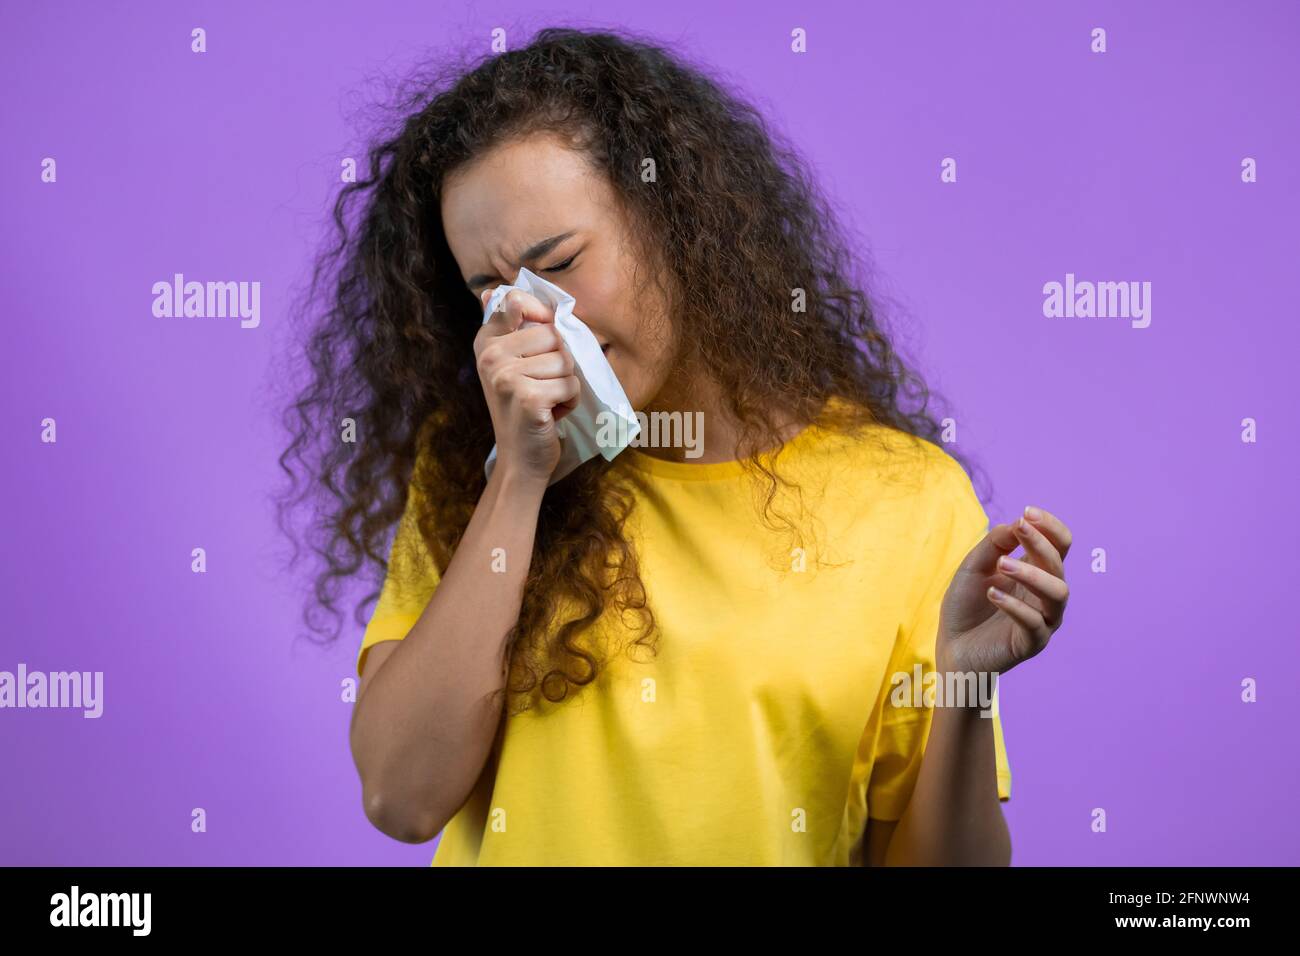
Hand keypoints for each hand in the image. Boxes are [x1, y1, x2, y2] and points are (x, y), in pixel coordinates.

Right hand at [473, 287, 579, 485]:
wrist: (519, 459)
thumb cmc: (522, 409)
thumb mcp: (510, 364)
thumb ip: (509, 327)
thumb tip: (493, 291)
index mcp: (485, 341)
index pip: (518, 301)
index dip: (542, 317)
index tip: (540, 343)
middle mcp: (490, 356)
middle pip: (554, 335)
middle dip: (560, 363)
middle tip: (541, 385)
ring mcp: (506, 376)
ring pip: (566, 361)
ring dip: (566, 385)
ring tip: (546, 400)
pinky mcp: (527, 397)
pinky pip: (571, 385)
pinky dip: (570, 402)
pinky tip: (551, 414)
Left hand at [935, 506, 1071, 676]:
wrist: (952, 646)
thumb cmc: (966, 605)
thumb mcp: (973, 568)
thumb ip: (994, 546)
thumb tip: (1016, 524)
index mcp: (1036, 571)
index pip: (1059, 544)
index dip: (1050, 526)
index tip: (1027, 513)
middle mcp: (1045, 594)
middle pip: (1059, 564)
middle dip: (1040, 543)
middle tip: (1018, 529)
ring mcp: (1043, 619)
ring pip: (1058, 593)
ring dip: (1032, 574)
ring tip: (1002, 564)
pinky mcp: (1032, 643)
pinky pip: (1035, 623)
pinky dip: (1015, 606)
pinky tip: (993, 594)